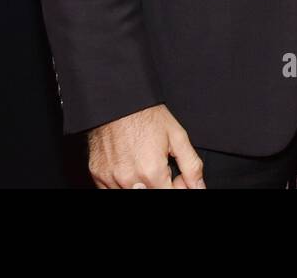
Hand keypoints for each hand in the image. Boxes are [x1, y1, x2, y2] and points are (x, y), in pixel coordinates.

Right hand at [87, 104, 205, 188]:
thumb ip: (191, 167)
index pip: (169, 195)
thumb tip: (199, 188)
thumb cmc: (147, 116)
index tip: (176, 177)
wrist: (119, 101)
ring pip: (130, 194)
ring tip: (145, 165)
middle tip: (161, 168)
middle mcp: (129, 179)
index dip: (177, 187)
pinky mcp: (98, 175)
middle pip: (151, 195)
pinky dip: (123, 185)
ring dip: (142, 185)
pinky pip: (111, 191)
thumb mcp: (177, 137)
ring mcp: (111, 179)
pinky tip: (130, 168)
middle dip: (160, 185)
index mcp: (152, 171)